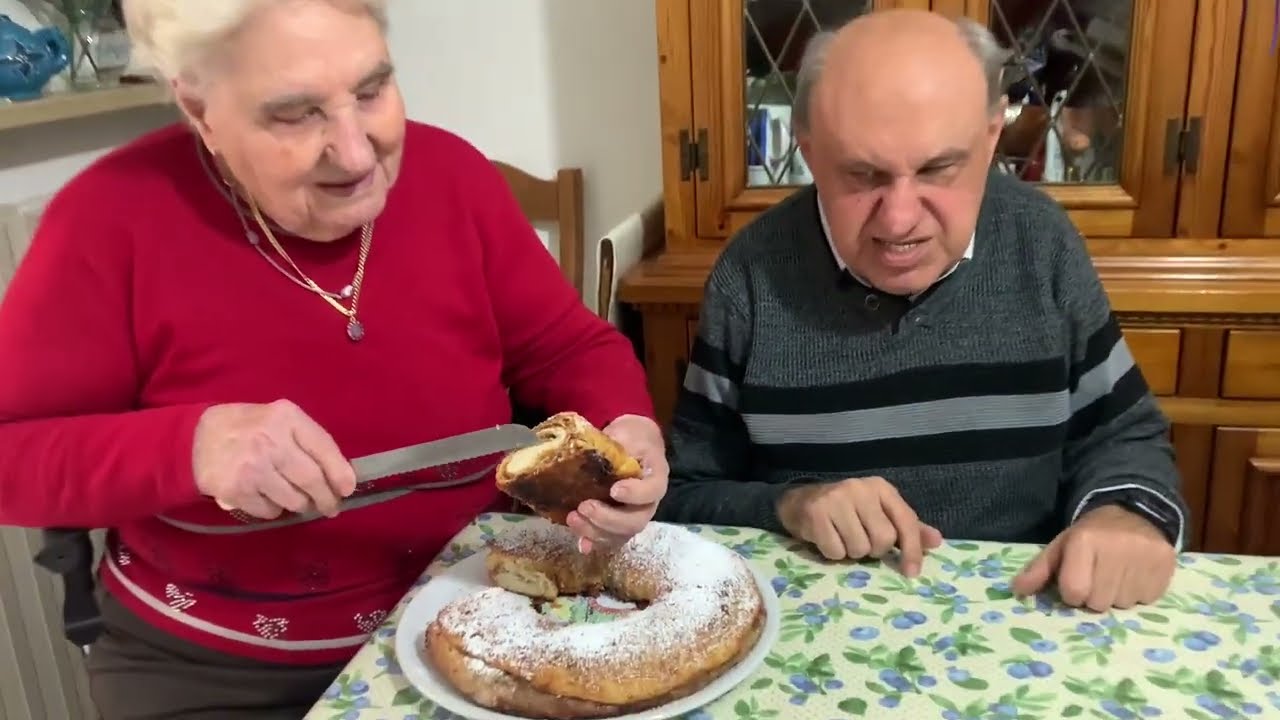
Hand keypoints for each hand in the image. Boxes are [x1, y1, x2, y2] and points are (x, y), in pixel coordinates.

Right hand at [193, 399, 356, 519]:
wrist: (195, 439)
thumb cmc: (248, 428)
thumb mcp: (278, 419)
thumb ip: (307, 440)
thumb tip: (341, 474)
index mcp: (286, 417)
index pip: (323, 447)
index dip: (340, 471)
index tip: (348, 489)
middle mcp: (270, 440)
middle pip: (311, 479)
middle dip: (326, 498)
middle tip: (330, 507)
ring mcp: (252, 467)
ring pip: (293, 500)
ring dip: (300, 505)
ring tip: (297, 501)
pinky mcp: (235, 490)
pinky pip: (269, 511)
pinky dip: (273, 509)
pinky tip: (267, 498)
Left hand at [566, 414, 668, 552]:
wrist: (633, 445)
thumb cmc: (631, 438)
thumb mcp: (626, 432)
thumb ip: (614, 443)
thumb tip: (590, 451)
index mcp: (656, 477)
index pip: (652, 490)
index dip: (635, 494)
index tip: (614, 489)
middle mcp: (649, 503)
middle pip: (636, 521)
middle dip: (608, 519)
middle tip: (584, 506)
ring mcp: (635, 515)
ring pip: (622, 534)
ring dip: (596, 532)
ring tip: (573, 518)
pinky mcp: (620, 524)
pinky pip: (611, 539)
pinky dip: (595, 543)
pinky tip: (582, 544)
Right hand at [777, 476, 942, 576]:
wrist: (799, 501)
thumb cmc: (846, 511)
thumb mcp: (878, 513)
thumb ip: (907, 528)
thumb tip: (937, 541)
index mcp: (881, 488)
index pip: (906, 520)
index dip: (912, 549)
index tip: (911, 573)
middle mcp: (860, 489)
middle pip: (883, 539)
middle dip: (873, 550)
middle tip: (860, 542)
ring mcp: (836, 499)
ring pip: (859, 548)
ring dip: (852, 553)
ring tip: (842, 538)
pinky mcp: (816, 513)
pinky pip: (836, 552)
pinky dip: (832, 553)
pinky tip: (826, 539)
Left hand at [1012, 504, 1176, 610]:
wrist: (1135, 514)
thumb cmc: (1091, 536)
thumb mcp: (1061, 547)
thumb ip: (1039, 570)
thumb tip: (1017, 591)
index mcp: (1085, 541)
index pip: (1074, 592)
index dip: (1072, 591)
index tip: (1076, 579)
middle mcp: (1116, 548)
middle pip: (1098, 603)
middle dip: (1094, 595)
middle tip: (1098, 576)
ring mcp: (1144, 558)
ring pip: (1123, 605)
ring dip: (1117, 596)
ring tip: (1117, 574)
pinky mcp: (1166, 566)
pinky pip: (1147, 600)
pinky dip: (1138, 592)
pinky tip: (1135, 574)